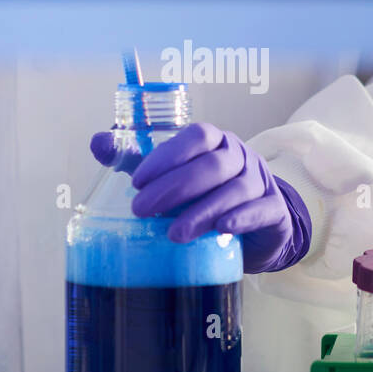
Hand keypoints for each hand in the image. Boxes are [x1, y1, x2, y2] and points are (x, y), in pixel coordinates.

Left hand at [90, 123, 310, 274]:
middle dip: (175, 187)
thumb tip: (97, 142)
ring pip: (236, 190)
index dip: (167, 156)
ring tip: (174, 234)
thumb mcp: (172, 177)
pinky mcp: (275, 211)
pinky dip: (241, 218)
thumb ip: (137, 160)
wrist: (257, 227)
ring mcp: (262, 183)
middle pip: (212, 165)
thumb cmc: (206, 196)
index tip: (135, 181)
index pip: (196, 136)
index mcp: (216, 142)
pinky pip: (262, 210)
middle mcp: (241, 157)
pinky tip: (222, 230)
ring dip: (202, 211)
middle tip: (141, 210)